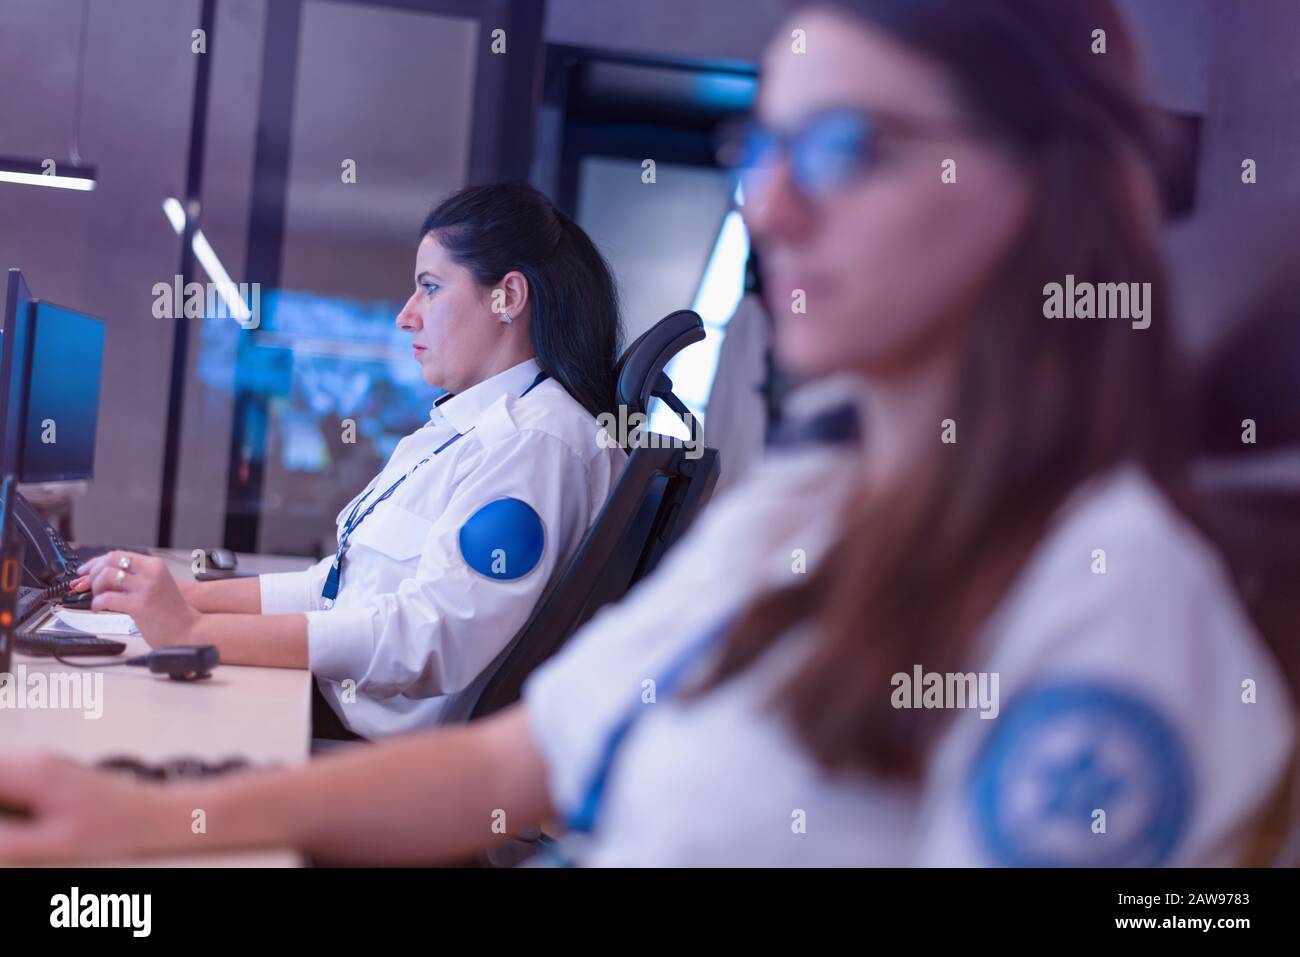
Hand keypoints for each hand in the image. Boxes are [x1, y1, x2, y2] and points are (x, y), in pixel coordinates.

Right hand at [0, 753, 181, 863]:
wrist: (153, 815)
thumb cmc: (113, 828)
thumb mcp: (51, 843)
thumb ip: (3, 839)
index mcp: (32, 770)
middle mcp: (34, 758)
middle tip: (12, 832)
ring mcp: (41, 762)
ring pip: (0, 774)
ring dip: (1, 803)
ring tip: (26, 830)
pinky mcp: (46, 772)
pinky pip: (8, 780)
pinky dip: (5, 799)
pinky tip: (21, 824)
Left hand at [77, 551, 200, 648]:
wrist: (188, 630)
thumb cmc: (171, 611)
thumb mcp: (156, 585)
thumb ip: (133, 578)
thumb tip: (99, 576)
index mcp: (154, 566)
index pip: (118, 555)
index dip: (96, 562)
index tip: (85, 570)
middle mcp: (150, 573)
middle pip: (110, 561)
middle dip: (93, 573)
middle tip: (88, 586)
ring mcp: (145, 588)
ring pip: (106, 577)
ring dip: (95, 588)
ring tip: (99, 598)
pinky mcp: (139, 605)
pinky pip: (108, 599)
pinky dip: (97, 603)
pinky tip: (99, 608)